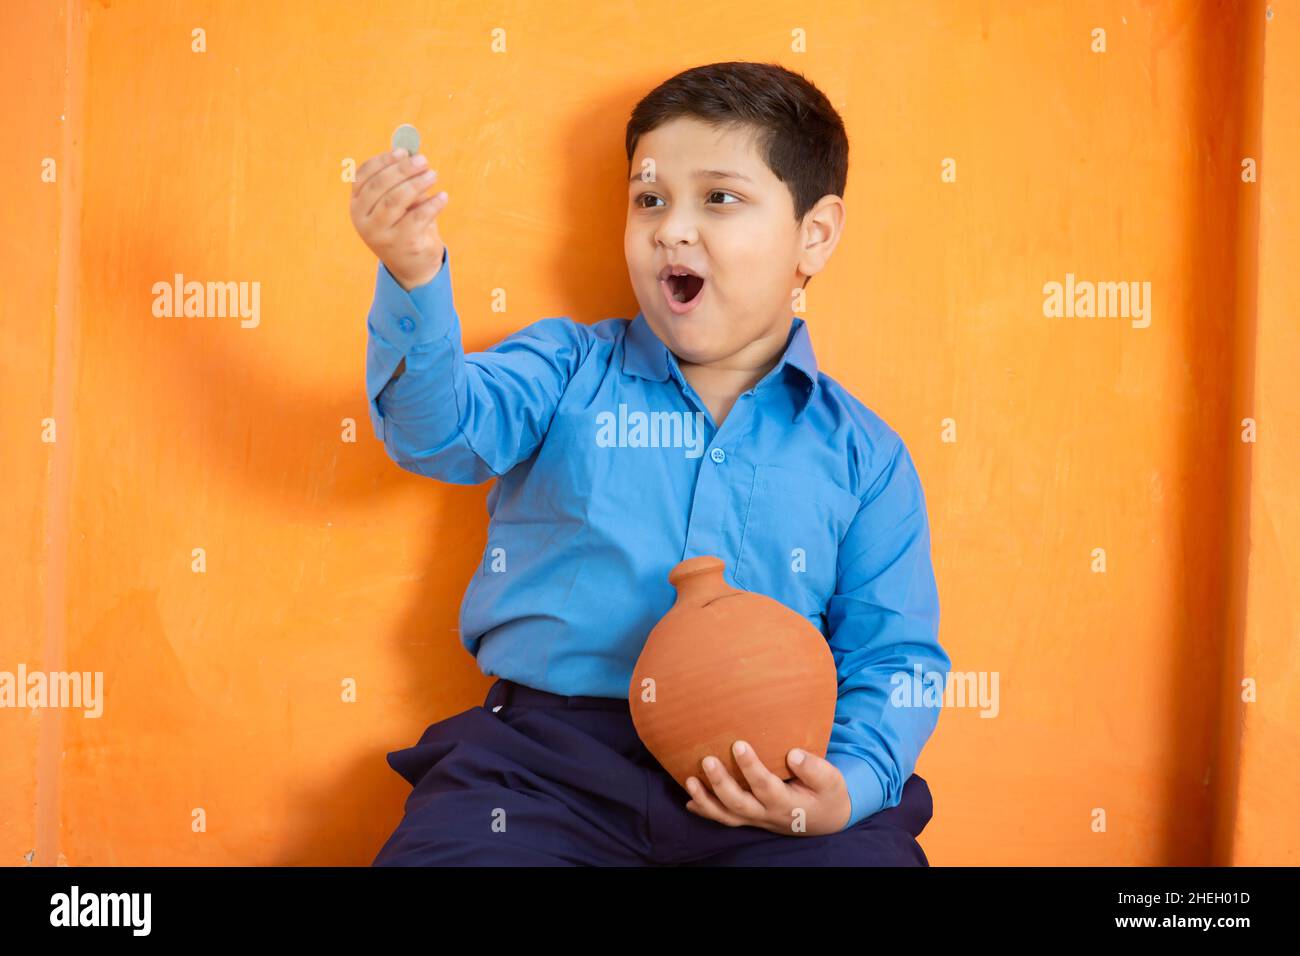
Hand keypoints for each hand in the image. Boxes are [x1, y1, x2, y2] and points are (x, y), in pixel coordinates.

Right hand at [349, 147, 448, 290]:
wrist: (412, 265)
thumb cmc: (405, 224)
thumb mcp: (398, 201)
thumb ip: (400, 178)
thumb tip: (412, 150)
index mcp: (357, 204)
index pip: (362, 176)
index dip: (383, 161)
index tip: (403, 152)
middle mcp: (363, 220)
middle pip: (380, 186)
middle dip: (403, 170)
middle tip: (424, 161)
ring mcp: (380, 234)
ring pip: (396, 200)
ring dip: (417, 183)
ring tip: (433, 175)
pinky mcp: (401, 244)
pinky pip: (417, 218)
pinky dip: (432, 204)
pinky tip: (443, 196)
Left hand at [684, 741, 851, 835]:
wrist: (825, 819)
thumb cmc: (826, 794)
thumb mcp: (831, 781)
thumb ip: (815, 769)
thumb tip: (794, 754)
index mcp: (787, 803)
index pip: (765, 786)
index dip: (750, 767)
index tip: (738, 744)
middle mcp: (767, 814)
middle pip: (739, 804)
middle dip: (721, 783)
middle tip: (707, 760)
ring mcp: (756, 818)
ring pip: (726, 815)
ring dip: (706, 800)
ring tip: (689, 781)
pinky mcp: (749, 818)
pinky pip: (724, 818)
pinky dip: (706, 810)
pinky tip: (689, 800)